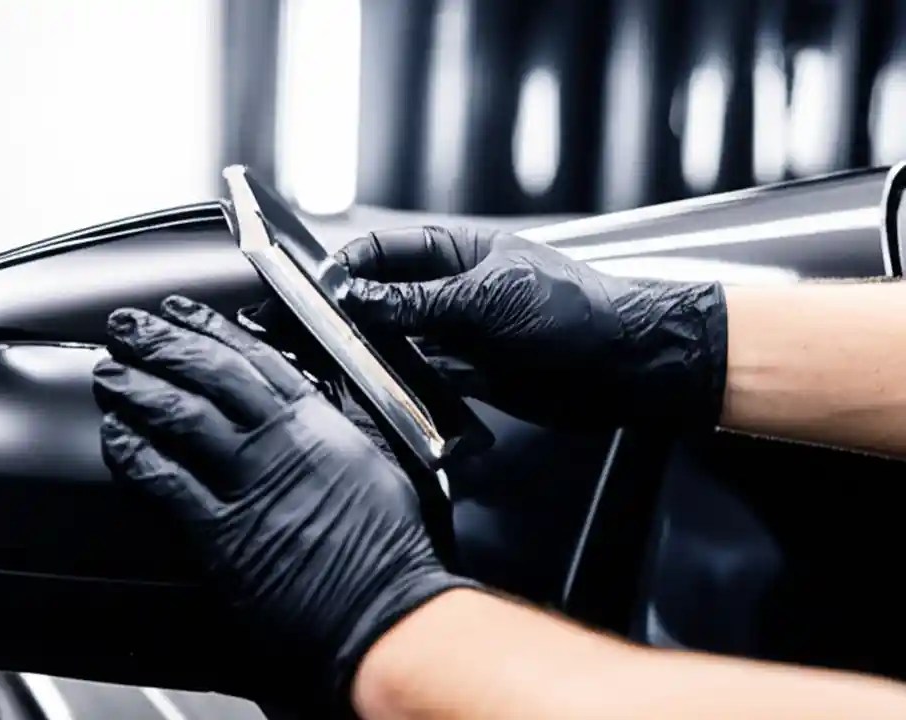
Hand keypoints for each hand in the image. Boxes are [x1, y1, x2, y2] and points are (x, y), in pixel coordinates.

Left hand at [92, 295, 478, 708]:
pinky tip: (116, 439)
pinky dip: (134, 453)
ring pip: (179, 415)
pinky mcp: (223, 532)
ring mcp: (249, 483)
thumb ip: (334, 428)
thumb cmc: (388, 550)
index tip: (179, 311)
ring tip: (110, 374)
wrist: (385, 613)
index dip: (207, 327)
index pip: (252, 356)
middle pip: (207, 372)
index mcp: (317, 422)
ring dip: (137, 388)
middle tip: (127, 328)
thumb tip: (308, 407)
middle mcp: (280, 442)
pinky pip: (165, 479)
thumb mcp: (373, 463)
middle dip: (159, 343)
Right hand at [335, 226, 728, 429]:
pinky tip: (385, 387)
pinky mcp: (469, 375)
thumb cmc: (574, 311)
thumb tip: (359, 298)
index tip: (321, 286)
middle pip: (387, 296)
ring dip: (377, 350)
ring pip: (400, 339)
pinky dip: (403, 383)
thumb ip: (418, 302)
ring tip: (347, 359)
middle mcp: (454, 291)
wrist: (626, 366)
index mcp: (459, 252)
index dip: (352, 265)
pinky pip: (422, 377)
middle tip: (322, 328)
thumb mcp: (487, 299)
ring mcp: (460, 334)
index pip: (388, 251)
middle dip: (355, 309)